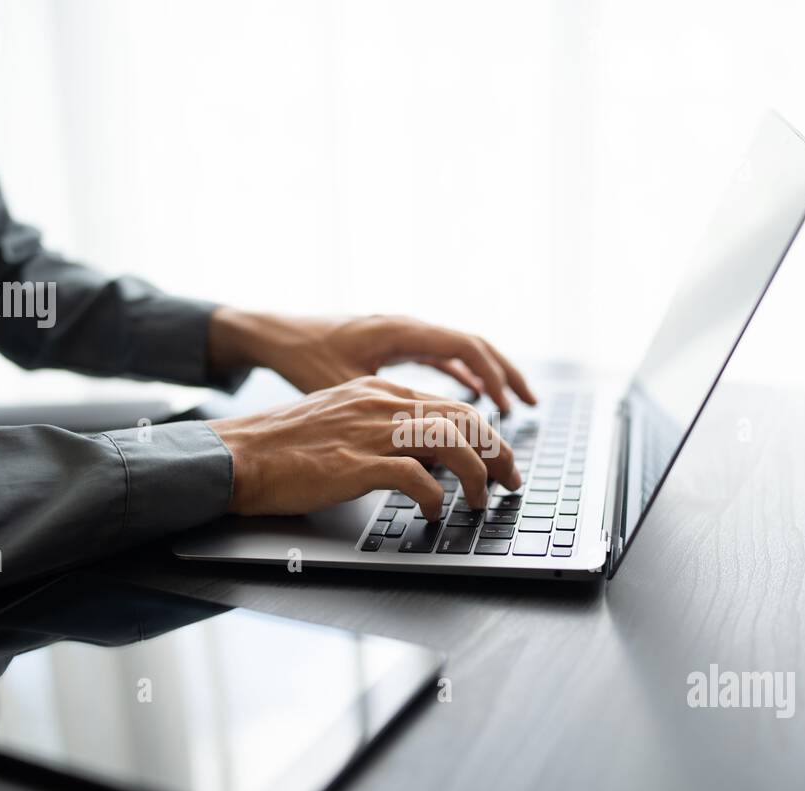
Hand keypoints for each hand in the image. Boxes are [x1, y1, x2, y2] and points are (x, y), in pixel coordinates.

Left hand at [209, 308, 537, 413]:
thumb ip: (385, 414)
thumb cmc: (302, 355)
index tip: (508, 406)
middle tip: (530, 404)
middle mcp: (409, 326)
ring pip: (459, 351)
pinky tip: (472, 396)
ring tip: (512, 404)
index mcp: (402, 330)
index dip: (493, 375)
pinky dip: (462, 375)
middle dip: (505, 375)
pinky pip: (440, 357)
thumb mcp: (344, 388)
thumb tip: (426, 450)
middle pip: (473, 345)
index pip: (465, 346)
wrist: (273, 332)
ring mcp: (403, 333)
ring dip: (488, 375)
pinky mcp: (395, 344)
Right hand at [209, 376, 521, 515]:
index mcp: (379, 392)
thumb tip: (427, 455)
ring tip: (481, 501)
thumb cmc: (284, 447)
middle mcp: (380, 405)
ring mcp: (369, 432)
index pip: (451, 405)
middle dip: (497, 452)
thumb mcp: (342, 420)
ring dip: (477, 476)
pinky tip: (435, 513)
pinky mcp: (355, 463)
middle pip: (463, 420)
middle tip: (510, 481)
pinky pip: (416, 476)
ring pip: (450, 443)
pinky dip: (436, 497)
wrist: (238, 454)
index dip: (486, 434)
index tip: (499, 460)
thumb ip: (383, 428)